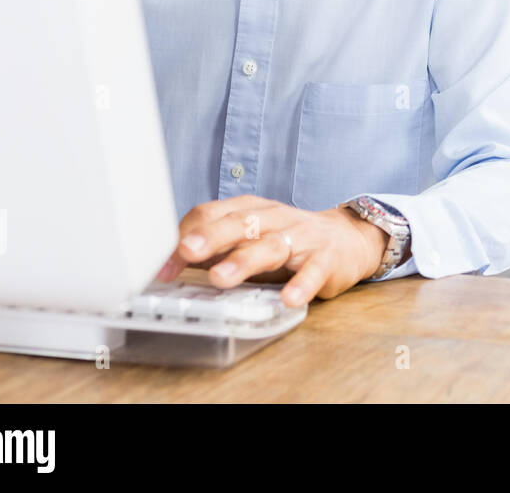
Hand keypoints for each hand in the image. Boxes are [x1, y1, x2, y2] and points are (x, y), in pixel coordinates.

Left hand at [153, 195, 390, 306]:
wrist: (347, 239)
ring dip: (245, 261)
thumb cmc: (289, 240)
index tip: (163, 265)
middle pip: (240, 223)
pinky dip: (301, 284)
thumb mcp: (249, 237)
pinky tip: (288, 299)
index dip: (186, 236)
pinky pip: (313, 271)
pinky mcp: (326, 259)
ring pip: (271, 246)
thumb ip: (213, 247)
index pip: (212, 213)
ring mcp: (302, 237)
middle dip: (211, 237)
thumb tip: (166, 263)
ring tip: (221, 279)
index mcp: (251, 210)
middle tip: (187, 252)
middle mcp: (275, 218)